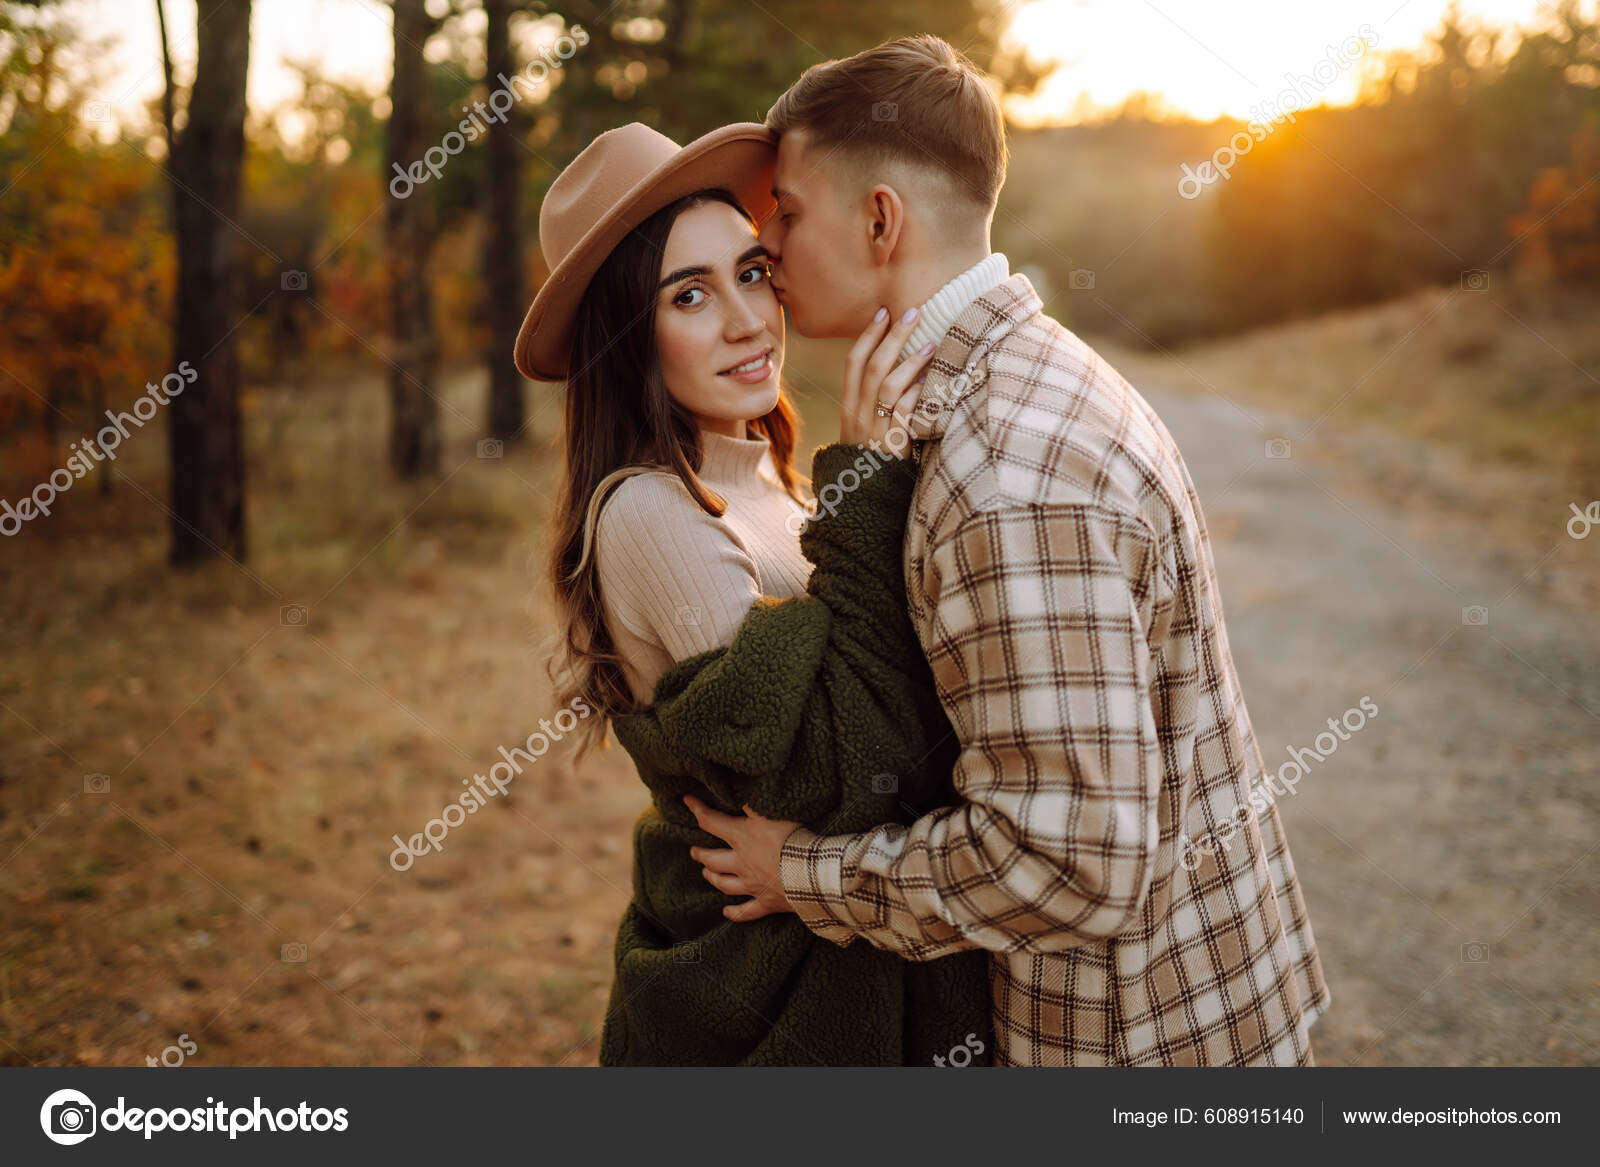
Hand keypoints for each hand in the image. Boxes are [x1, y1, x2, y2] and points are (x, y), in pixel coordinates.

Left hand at [683, 794, 800, 922]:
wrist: (812, 873)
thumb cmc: (793, 839)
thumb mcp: (771, 812)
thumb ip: (752, 802)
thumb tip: (735, 789)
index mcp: (742, 838)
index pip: (711, 821)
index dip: (697, 809)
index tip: (686, 800)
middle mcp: (742, 863)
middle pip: (713, 859)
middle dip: (701, 853)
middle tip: (693, 850)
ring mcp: (752, 885)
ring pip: (725, 884)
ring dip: (713, 878)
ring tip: (706, 873)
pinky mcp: (767, 902)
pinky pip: (747, 911)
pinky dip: (735, 913)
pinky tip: (726, 913)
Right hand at [837, 305, 935, 456]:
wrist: (865, 496)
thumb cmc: (870, 453)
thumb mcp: (862, 424)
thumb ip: (872, 396)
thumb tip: (893, 360)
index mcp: (848, 404)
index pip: (853, 362)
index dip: (868, 335)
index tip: (883, 311)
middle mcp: (858, 413)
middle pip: (874, 366)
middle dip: (893, 336)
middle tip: (914, 311)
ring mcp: (875, 428)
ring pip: (890, 386)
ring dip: (911, 361)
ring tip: (931, 344)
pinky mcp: (894, 443)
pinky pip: (907, 412)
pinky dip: (919, 393)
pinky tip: (932, 380)